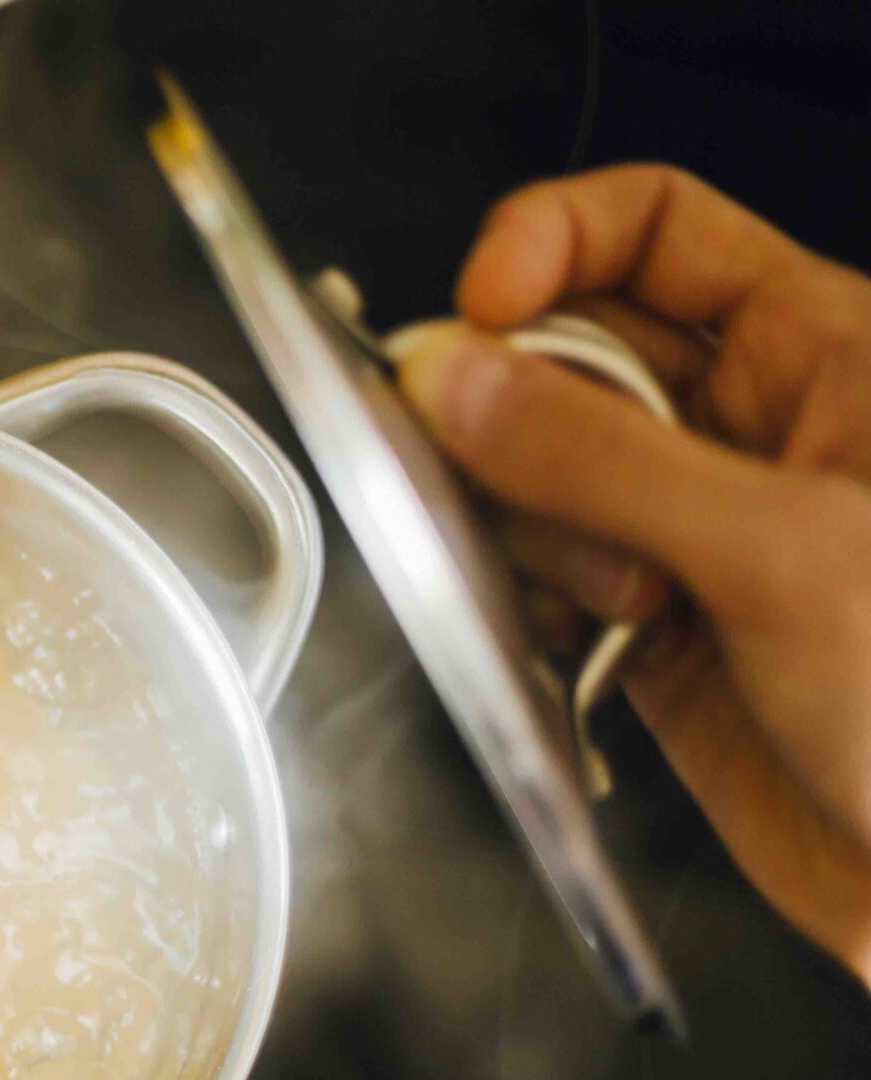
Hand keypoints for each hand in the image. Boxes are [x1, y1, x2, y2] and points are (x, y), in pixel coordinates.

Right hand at [396, 164, 870, 984]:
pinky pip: (538, 579)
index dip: (548, 244)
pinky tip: (586, 649)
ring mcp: (693, 530)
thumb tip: (456, 380)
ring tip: (619, 605)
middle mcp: (751, 429)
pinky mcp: (649, 629)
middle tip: (504, 476)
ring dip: (538, 535)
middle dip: (518, 415)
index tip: (475, 314)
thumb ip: (600, 458)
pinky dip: (530, 610)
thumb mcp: (779, 554)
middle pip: (565, 352)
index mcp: (824, 354)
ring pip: (535, 474)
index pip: (654, 229)